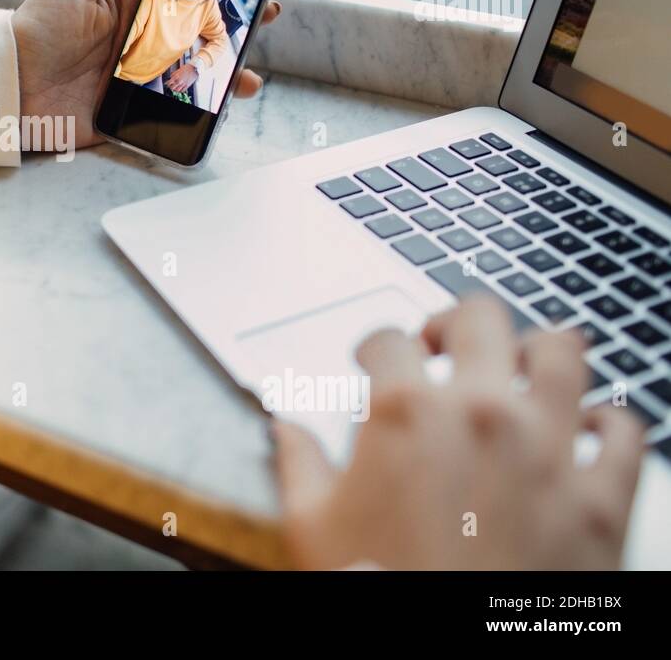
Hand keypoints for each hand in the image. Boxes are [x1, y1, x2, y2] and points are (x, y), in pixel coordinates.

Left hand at [11, 0, 281, 148]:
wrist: (8, 84)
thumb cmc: (34, 30)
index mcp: (130, 7)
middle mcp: (139, 42)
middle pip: (197, 35)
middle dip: (235, 30)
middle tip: (264, 20)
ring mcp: (137, 78)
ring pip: (192, 75)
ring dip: (224, 75)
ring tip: (246, 78)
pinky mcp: (130, 111)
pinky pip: (170, 111)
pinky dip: (197, 111)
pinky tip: (218, 107)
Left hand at [164, 63, 198, 92]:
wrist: (194, 67)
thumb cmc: (187, 67)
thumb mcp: (178, 70)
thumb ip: (174, 74)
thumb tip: (171, 77)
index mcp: (176, 76)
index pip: (169, 83)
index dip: (167, 84)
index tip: (167, 84)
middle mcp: (179, 81)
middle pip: (172, 87)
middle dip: (171, 87)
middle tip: (171, 86)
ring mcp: (184, 83)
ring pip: (177, 90)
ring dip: (175, 90)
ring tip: (175, 88)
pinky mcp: (188, 85)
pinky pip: (182, 90)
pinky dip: (180, 91)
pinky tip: (180, 89)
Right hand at [275, 295, 644, 569]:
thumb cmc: (376, 591)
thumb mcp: (310, 527)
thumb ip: (297, 464)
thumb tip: (284, 429)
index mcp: (404, 413)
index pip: (387, 338)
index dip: (375, 347)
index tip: (376, 361)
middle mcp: (481, 413)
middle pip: (479, 318)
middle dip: (454, 324)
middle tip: (443, 347)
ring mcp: (549, 450)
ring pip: (562, 352)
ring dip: (537, 350)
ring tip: (520, 367)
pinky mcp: (602, 498)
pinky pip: (625, 430)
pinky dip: (607, 422)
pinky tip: (585, 429)